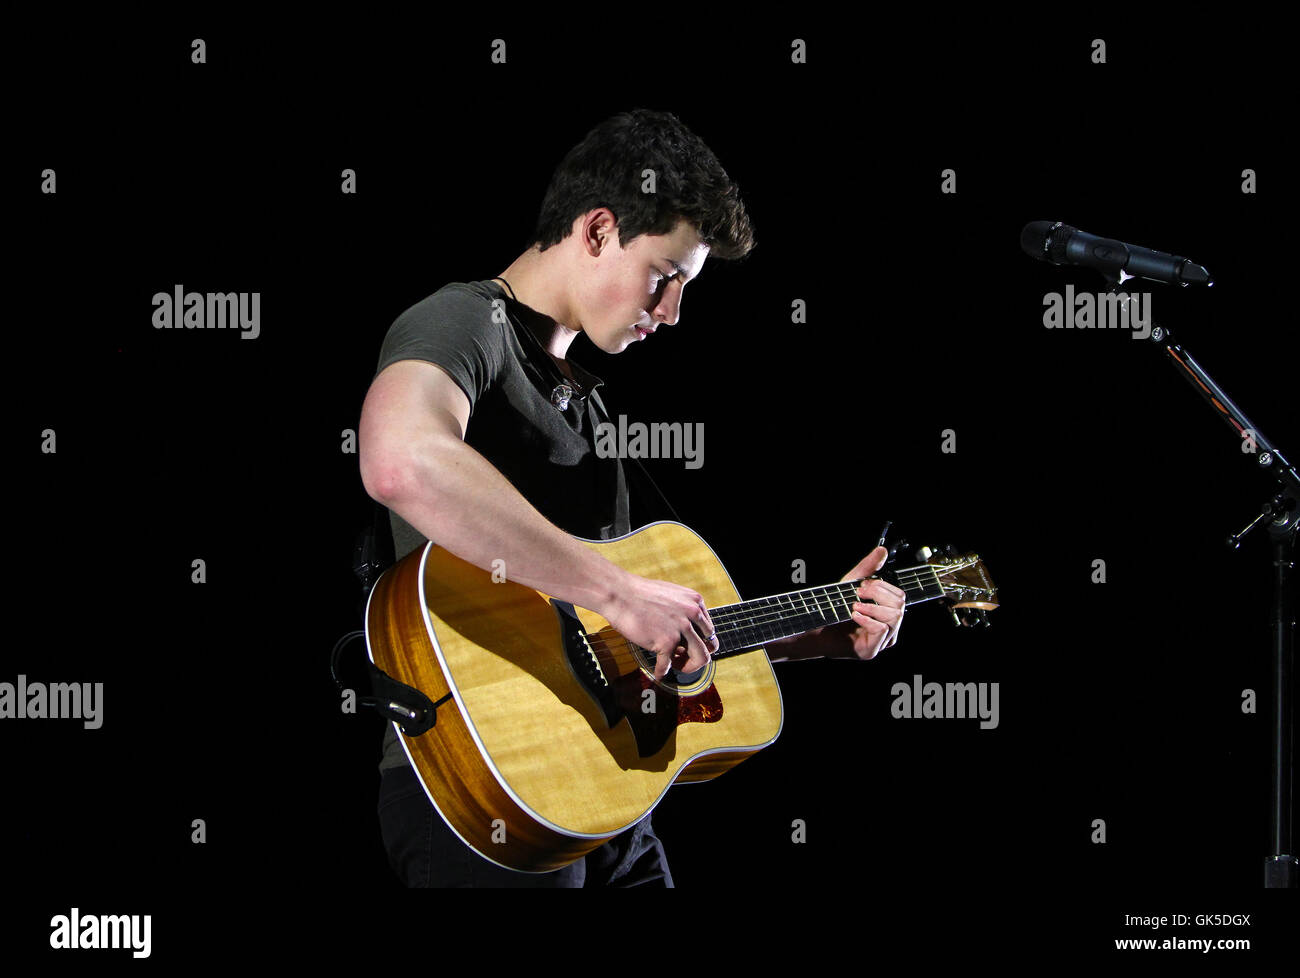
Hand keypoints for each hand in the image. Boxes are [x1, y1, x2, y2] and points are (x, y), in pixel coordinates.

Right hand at [597, 571, 718, 679]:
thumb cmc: (639, 594)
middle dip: (697, 656)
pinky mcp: (666, 642)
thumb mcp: (672, 596)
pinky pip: (668, 666)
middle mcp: (693, 615)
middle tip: (684, 659)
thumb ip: (684, 611)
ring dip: (687, 667)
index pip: (709, 630)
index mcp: (696, 603)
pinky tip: (657, 673)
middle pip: (710, 646)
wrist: (620, 594)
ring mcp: (681, 629)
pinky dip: (661, 672)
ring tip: (674, 666)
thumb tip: (686, 633)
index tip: (687, 646)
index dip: (699, 641)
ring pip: (700, 659)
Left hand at [841, 545, 905, 659]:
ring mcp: (881, 642)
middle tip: (857, 594)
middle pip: (900, 605)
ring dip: (872, 607)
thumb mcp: (852, 584)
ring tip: (854, 606)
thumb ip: (868, 568)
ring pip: (894, 617)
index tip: (862, 586)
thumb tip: (881, 551)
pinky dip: (867, 619)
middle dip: (878, 594)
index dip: (882, 587)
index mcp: (888, 614)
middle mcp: (889, 629)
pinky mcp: (870, 651)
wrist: (813, 627)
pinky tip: (853, 615)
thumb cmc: (833, 608)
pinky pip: (881, 630)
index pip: (900, 596)